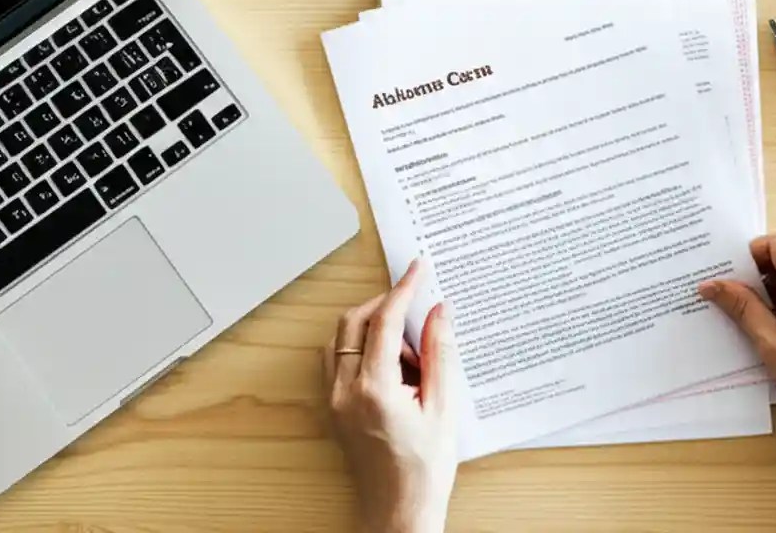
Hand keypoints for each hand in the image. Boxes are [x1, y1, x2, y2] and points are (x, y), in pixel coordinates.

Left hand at [323, 260, 460, 532]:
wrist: (399, 511)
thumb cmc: (425, 470)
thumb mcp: (443, 407)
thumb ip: (439, 353)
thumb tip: (439, 311)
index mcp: (374, 389)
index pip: (383, 321)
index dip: (403, 289)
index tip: (418, 268)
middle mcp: (344, 391)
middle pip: (354, 322)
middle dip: (387, 307)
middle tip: (421, 316)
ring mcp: (333, 400)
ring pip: (342, 339)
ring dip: (373, 330)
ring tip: (410, 358)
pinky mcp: (332, 409)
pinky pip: (337, 361)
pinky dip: (361, 350)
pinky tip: (391, 368)